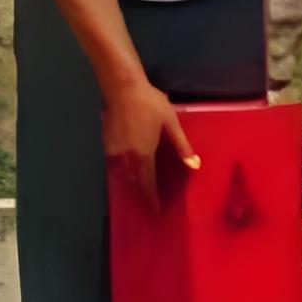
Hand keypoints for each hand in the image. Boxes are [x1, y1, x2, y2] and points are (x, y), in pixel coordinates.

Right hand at [101, 77, 198, 210]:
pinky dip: (123, 173)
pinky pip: (115, 166)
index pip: (147, 184)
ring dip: (132, 186)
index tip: (155, 212)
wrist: (122, 89)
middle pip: (133, 183)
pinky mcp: (107, 144)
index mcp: (143, 155)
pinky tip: (129, 173)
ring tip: (140, 194)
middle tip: (149, 207)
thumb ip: (182, 146)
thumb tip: (194, 165)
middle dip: (141, 196)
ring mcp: (114, 152)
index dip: (151, 199)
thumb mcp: (171, 123)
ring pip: (123, 175)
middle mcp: (126, 158)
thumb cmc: (151, 104)